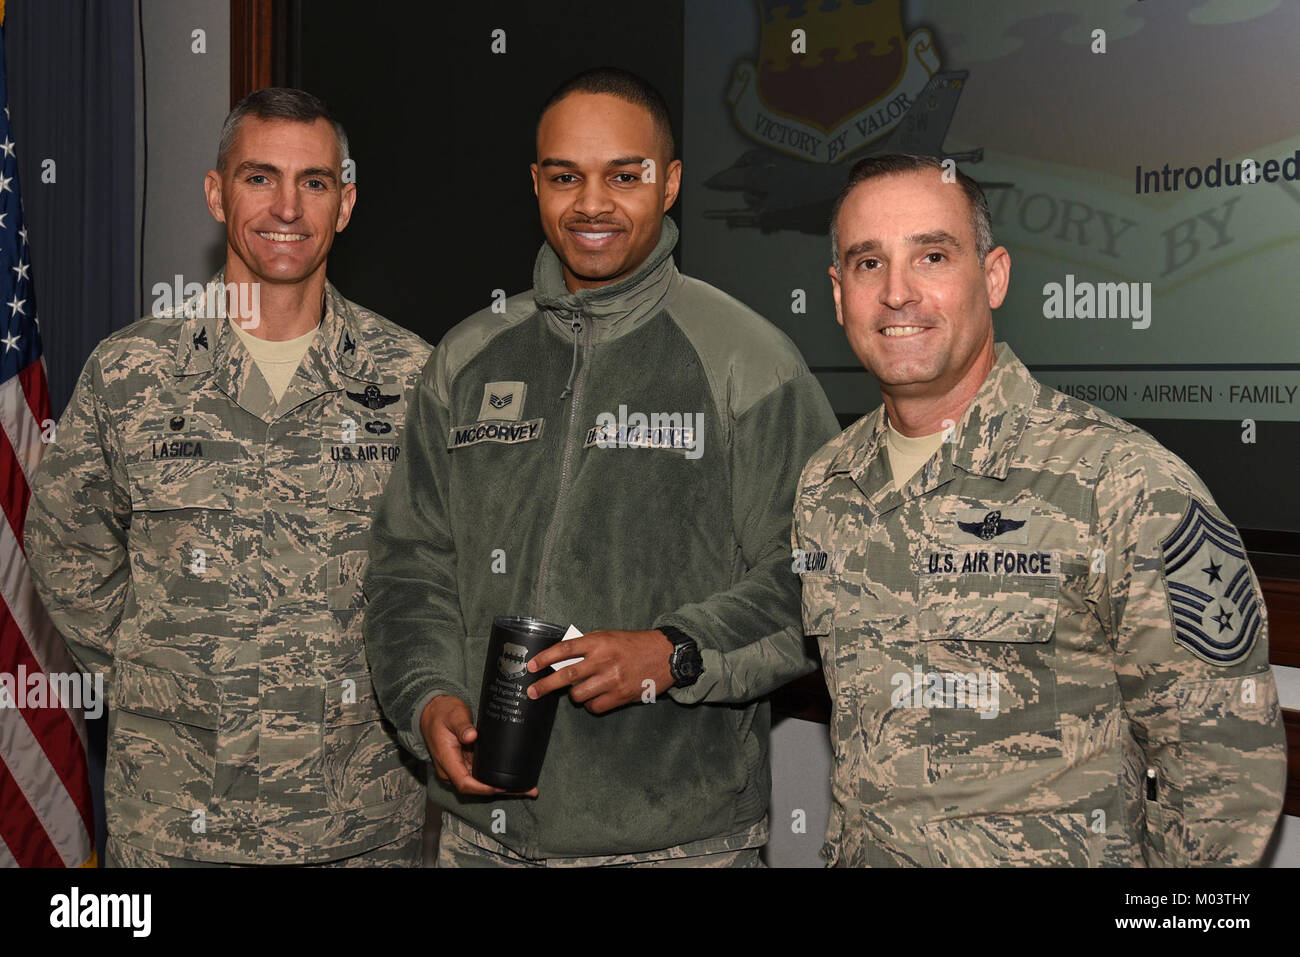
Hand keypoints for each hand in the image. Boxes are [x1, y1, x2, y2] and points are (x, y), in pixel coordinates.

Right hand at [420, 695, 538, 796]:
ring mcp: (461, 767)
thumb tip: (471, 736)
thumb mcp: (452, 715)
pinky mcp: (468, 763)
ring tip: (528, 788)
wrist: (433, 712)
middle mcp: (453, 769)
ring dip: (504, 787)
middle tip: (527, 791)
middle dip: (502, 791)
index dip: (483, 788)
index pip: (465, 783)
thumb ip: (461, 726)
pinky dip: (498, 778)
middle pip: (477, 788)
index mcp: (447, 761)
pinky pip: (483, 774)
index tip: (500, 787)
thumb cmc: (442, 713)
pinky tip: (514, 779)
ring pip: (482, 783)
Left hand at [525, 629, 673, 713]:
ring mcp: (612, 680)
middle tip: (533, 691)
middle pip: (566, 675)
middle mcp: (604, 660)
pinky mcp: (621, 696)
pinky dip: (591, 704)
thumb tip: (560, 659)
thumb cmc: (634, 644)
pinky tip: (596, 697)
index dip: (545, 658)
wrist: (664, 655)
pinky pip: (594, 706)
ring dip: (574, 694)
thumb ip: (586, 645)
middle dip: (545, 685)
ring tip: (581, 689)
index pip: (565, 649)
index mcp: (599, 641)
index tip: (532, 666)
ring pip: (578, 694)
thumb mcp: (609, 636)